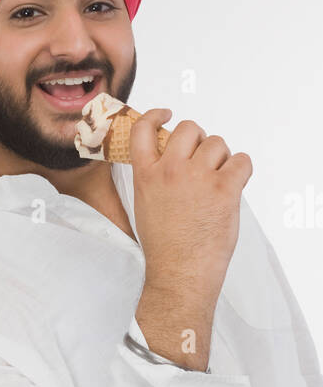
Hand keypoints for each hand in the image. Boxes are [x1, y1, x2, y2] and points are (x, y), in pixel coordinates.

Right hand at [129, 108, 252, 297]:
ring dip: (222, 157)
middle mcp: (171, 170)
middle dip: (200, 139)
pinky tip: (234, 185)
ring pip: (218, 143)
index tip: (166, 114)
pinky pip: (242, 161)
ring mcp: (198, 178)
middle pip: (191, 129)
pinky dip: (242, 170)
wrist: (179, 272)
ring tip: (218, 180)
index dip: (156, 116)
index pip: (143, 129)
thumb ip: (156, 178)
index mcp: (146, 175)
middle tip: (204, 158)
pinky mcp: (224, 188)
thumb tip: (176, 160)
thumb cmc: (164, 246)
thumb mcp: (145, 205)